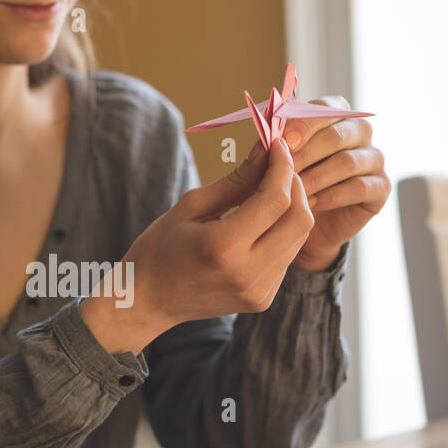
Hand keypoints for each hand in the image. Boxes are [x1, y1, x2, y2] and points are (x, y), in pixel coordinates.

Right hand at [81, 136, 314, 353]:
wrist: (148, 302)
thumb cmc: (159, 249)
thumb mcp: (191, 206)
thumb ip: (235, 179)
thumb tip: (265, 149)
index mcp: (223, 247)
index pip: (275, 200)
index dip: (282, 167)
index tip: (276, 145)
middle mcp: (248, 273)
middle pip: (299, 219)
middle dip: (295, 185)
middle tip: (277, 166)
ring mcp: (258, 291)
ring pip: (299, 237)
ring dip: (291, 208)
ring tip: (269, 190)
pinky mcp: (263, 300)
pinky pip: (287, 256)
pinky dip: (282, 232)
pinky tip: (262, 222)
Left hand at [284, 97, 390, 271]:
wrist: (303, 225)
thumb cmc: (288, 185)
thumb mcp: (273, 167)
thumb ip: (270, 152)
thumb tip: (266, 143)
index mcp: (334, 115)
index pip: (326, 108)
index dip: (305, 124)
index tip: (285, 142)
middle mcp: (359, 131)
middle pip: (339, 134)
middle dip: (308, 153)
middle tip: (286, 171)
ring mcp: (373, 158)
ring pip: (348, 162)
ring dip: (317, 177)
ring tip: (295, 192)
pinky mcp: (380, 187)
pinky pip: (360, 187)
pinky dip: (332, 196)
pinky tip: (311, 205)